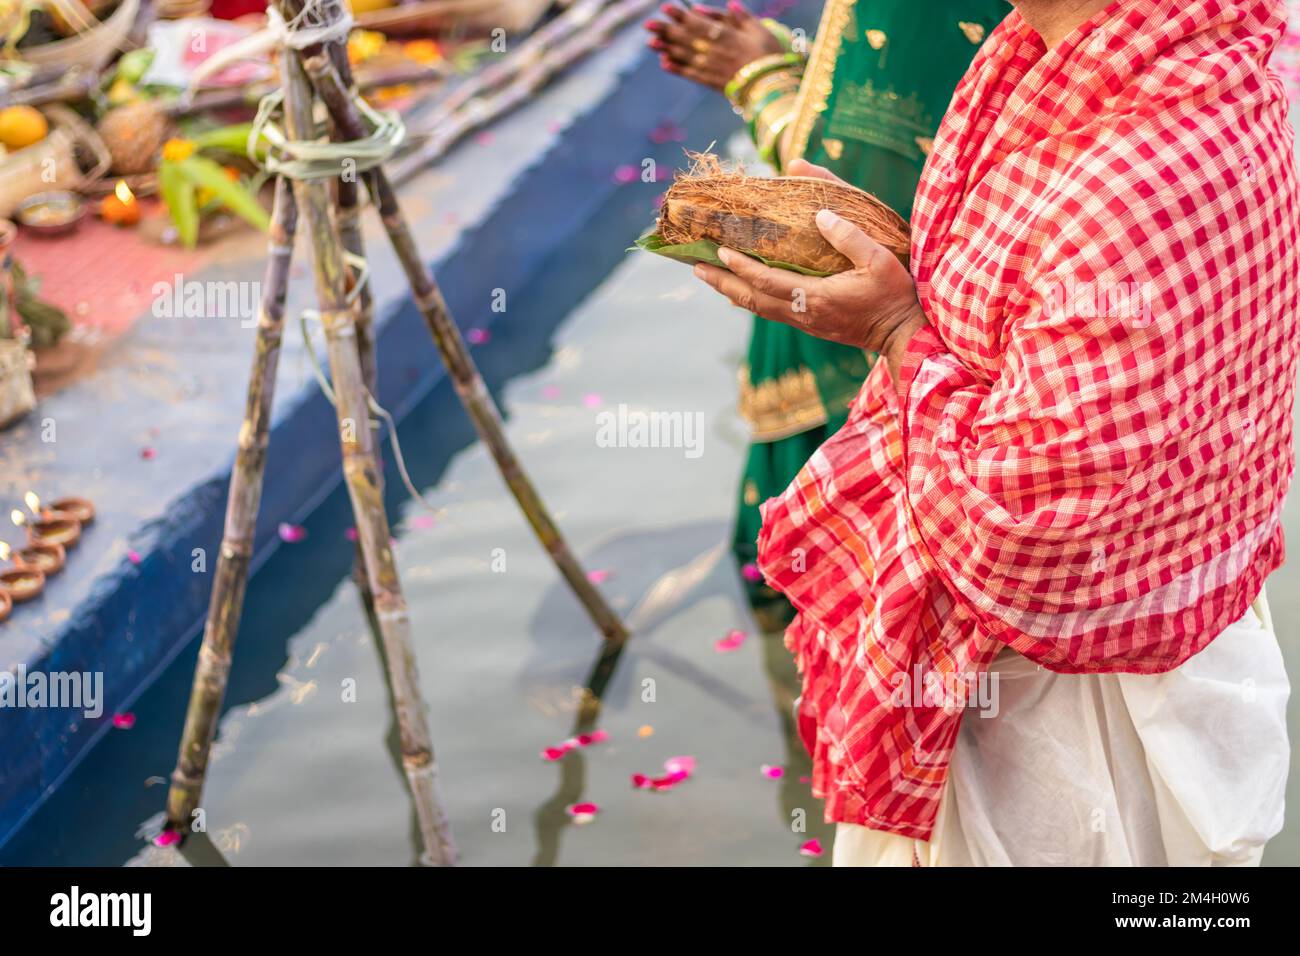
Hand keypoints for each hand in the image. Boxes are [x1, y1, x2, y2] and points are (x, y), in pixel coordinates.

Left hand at [644, 2, 784, 91]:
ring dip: (666, 49)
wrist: (773, 88)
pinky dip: (677, 69)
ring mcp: (712, 69)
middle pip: (686, 39)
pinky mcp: (712, 83)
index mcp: (727, 36)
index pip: (698, 23)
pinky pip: (691, 75)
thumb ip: (742, 17)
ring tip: (651, 42)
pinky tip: (665, 64)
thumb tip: (730, 4)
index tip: (665, 8)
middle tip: (648, 24)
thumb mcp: (761, 30)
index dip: (681, 15)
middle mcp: (715, 52)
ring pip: (685, 57)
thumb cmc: (771, 56)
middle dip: (666, 30)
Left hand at [692, 162, 926, 382]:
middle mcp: (804, 313)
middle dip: (722, 283)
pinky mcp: (810, 325)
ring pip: (758, 308)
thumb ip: (849, 236)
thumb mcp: (880, 260)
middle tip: (695, 267)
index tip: (720, 253)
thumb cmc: (895, 295)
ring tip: (708, 276)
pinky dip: (749, 300)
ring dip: (730, 291)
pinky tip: (738, 294)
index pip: (769, 282)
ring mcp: (806, 322)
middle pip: (752, 299)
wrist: (904, 335)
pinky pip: (770, 312)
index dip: (742, 268)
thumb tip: (820, 214)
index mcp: (818, 297)